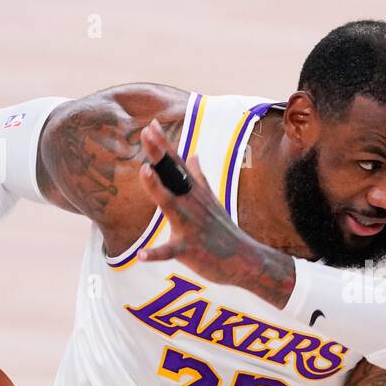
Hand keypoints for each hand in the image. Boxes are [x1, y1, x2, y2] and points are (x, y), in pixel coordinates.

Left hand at [136, 120, 292, 304]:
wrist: (244, 261)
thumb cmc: (223, 231)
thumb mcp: (211, 200)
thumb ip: (199, 177)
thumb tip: (194, 154)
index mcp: (193, 193)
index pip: (176, 165)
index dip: (162, 145)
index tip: (151, 124)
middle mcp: (191, 204)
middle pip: (172, 175)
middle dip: (159, 154)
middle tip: (147, 132)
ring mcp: (190, 226)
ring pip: (170, 204)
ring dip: (157, 188)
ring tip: (144, 171)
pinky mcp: (189, 250)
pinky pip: (170, 252)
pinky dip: (155, 254)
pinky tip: (141, 255)